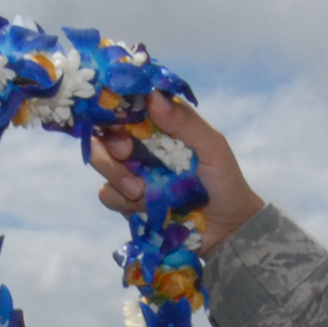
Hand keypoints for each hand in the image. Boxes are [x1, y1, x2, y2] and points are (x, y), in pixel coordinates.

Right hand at [87, 93, 265, 253]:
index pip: (126, 106)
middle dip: (108, 145)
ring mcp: (132, 172)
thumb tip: (153, 96)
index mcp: (161, 125)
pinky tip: (144, 207)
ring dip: (116, 175)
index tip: (118, 117)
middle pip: (104, 133)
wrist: (226, 230)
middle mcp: (142, 145)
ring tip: (141, 192)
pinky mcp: (127, 201)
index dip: (113, 107)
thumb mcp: (212, 147)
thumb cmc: (224, 182)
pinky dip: (121, 200)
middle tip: (126, 154)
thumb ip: (185, 122)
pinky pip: (107, 194)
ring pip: (101, 163)